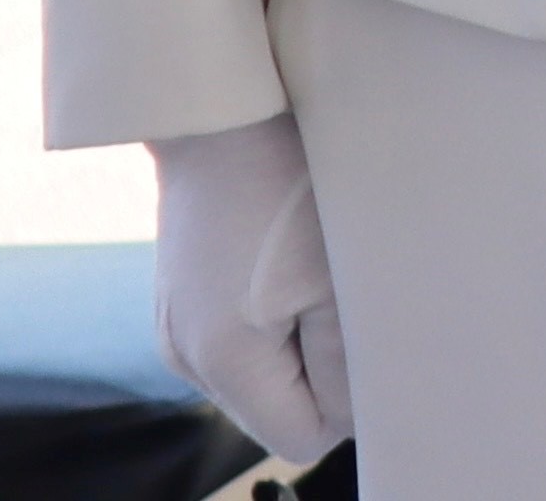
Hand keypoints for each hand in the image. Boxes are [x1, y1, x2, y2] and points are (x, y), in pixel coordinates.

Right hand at [153, 113, 349, 465]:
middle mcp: (186, 357)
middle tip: (345, 289)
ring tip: (313, 264)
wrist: (221, 109)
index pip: (300, 436)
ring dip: (298, 335)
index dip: (348, 401)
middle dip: (322, 367)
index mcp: (223, 362)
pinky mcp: (180, 296)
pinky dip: (272, 311)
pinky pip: (242, 334)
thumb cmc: (287, 181)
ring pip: (262, 371)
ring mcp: (176, 326)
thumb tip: (354, 415)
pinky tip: (286, 254)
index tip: (370, 333)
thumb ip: (345, 361)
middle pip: (278, 408)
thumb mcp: (334, 275)